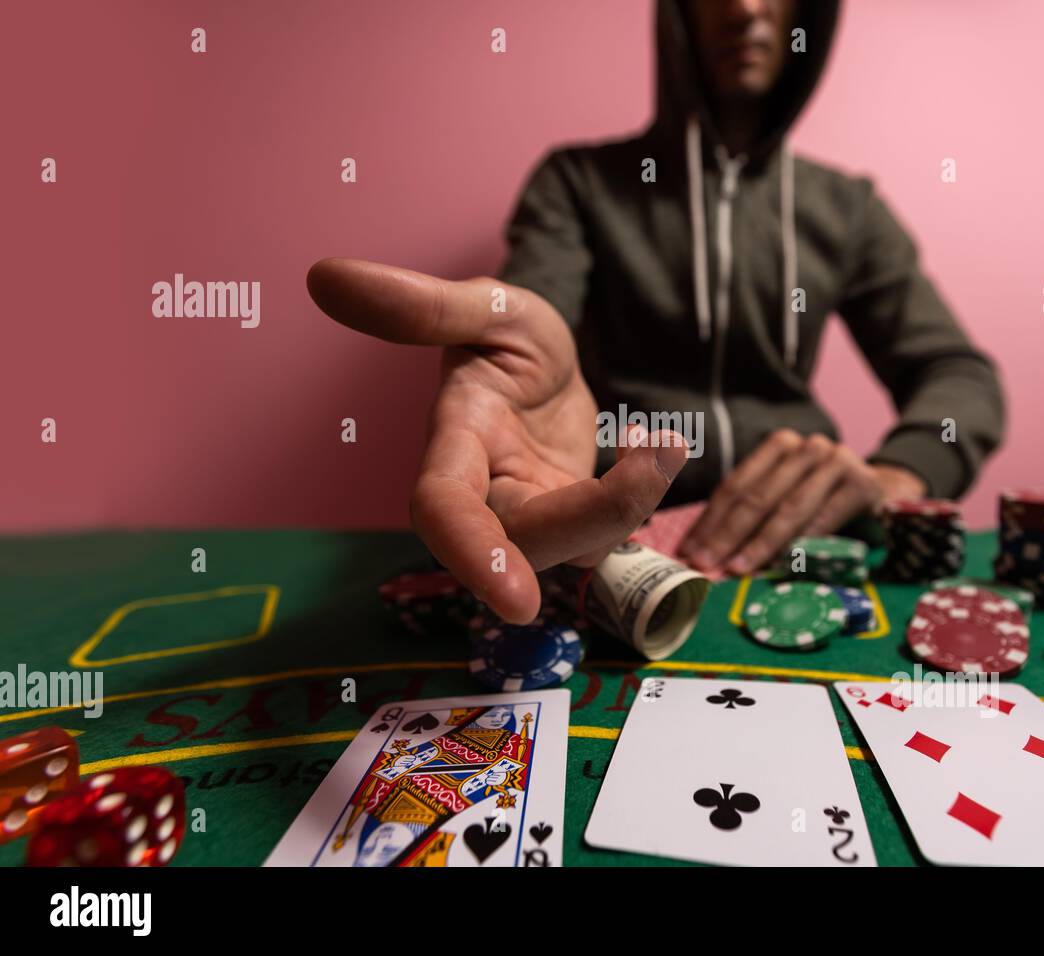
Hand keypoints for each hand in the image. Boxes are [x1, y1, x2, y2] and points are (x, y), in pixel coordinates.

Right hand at [306, 258, 687, 623]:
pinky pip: (605, 534)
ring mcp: (527, 515)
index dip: (474, 553)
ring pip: (574, 546)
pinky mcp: (566, 524)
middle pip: (526, 540)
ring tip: (663, 442)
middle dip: (598, 515)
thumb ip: (421, 305)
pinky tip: (658, 449)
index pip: (445, 510)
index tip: (518, 601)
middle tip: (660, 452)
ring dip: (629, 503)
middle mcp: (483, 493)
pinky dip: (641, 497)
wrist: (546, 361)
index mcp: (453, 442)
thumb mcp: (484, 306)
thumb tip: (325, 275)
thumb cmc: (506, 331)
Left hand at [676, 430, 924, 574]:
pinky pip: (823, 519)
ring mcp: (836, 461)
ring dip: (759, 543)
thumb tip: (703, 548)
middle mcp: (807, 447)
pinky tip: (780, 563)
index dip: (710, 521)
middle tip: (705, 564)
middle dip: (726, 535)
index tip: (689, 551)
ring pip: (788, 508)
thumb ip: (753, 511)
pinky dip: (800, 543)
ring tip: (736, 568)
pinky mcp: (862, 483)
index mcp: (780, 445)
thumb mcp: (787, 495)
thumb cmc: (825, 500)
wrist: (886, 493)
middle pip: (757, 496)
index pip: (736, 486)